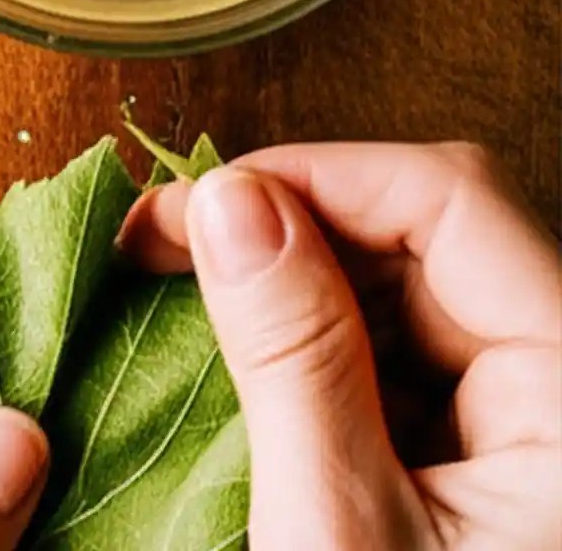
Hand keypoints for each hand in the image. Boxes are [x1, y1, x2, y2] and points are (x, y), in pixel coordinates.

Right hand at [121, 142, 561, 548]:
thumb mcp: (337, 524)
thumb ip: (294, 358)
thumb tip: (229, 206)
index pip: (451, 198)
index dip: (312, 176)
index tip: (198, 202)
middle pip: (429, 232)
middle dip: (288, 226)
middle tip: (166, 242)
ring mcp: (533, 412)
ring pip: (408, 287)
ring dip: (291, 285)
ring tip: (188, 301)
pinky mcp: (492, 445)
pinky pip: (403, 353)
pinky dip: (315, 346)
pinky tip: (247, 360)